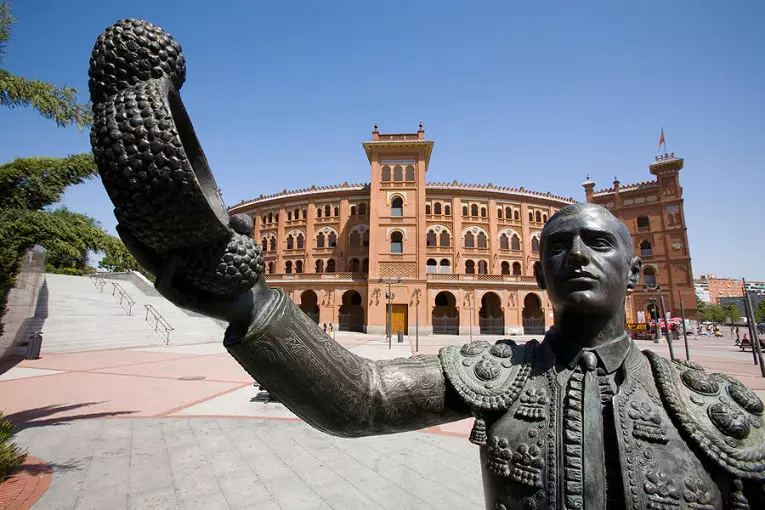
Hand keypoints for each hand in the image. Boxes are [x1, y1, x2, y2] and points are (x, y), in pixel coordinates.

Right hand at [117, 221, 269, 328]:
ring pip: (151, 268)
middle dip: (131, 235)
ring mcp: (180, 286)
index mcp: (189, 257)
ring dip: (137, 250)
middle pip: (148, 252)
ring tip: (129, 231)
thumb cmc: (247, 276)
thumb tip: (232, 218)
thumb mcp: (245, 246)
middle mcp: (180, 270)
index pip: (164, 239)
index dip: (149, 225)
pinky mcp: (184, 301)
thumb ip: (239, 229)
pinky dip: (167, 272)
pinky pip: (167, 286)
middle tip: (119, 215)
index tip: (136, 204)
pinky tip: (173, 257)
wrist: (258, 304)